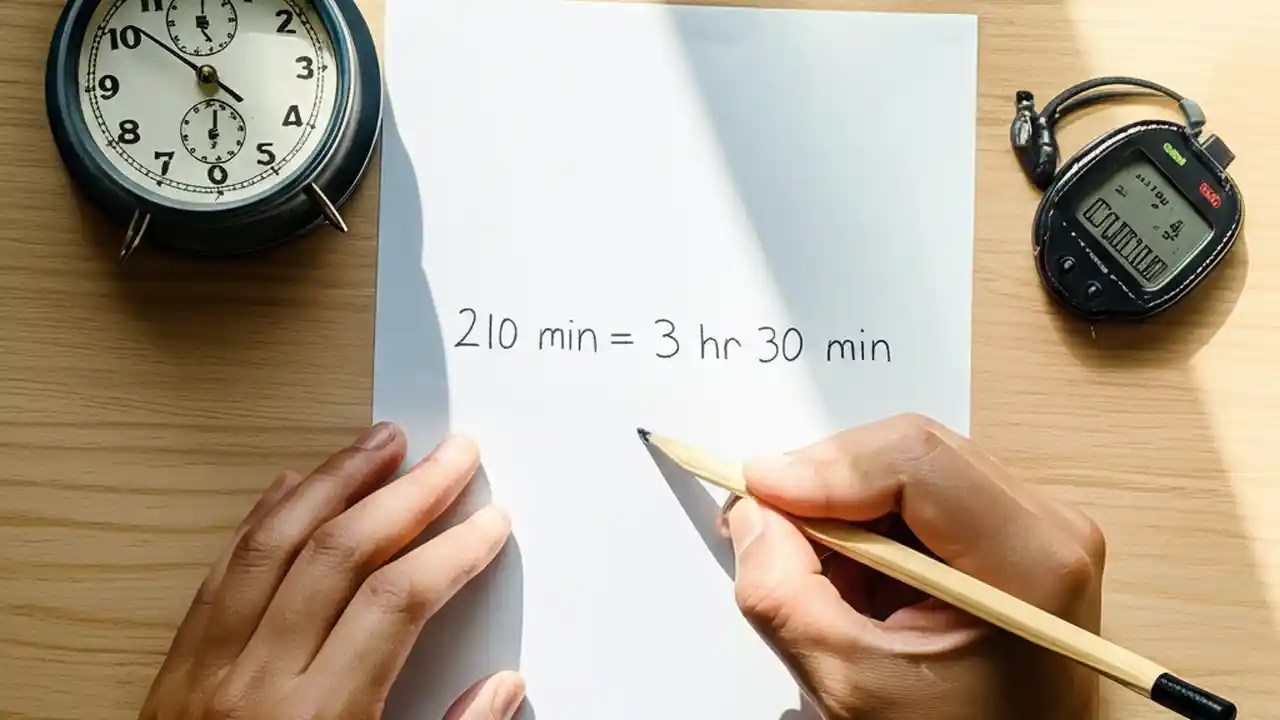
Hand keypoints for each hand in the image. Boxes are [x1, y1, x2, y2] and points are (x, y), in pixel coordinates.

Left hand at [139, 424, 524, 719]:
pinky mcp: (177, 669)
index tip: (490, 523)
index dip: (452, 551)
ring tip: (381, 441)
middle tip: (453, 454)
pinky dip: (262, 518)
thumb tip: (503, 688)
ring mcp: (208, 670)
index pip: (398, 602)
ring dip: (334, 481)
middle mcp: (256, 684)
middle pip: (341, 554)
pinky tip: (293, 484)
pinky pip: (222, 571)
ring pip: (274, 543)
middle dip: (407, 494)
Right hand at [723, 414, 1105, 719]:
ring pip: (909, 466)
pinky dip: (867, 522)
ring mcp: (1034, 525)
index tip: (760, 493)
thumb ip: (785, 596)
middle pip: (910, 451)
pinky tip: (852, 577)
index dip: (826, 468)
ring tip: (814, 573)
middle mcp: (1047, 527)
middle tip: (763, 525)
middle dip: (824, 482)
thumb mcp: (854, 685)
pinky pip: (921, 493)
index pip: (915, 461)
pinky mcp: (1011, 533)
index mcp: (1031, 562)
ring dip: (842, 506)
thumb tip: (753, 516)